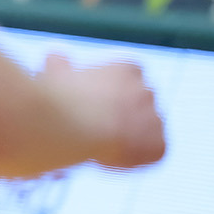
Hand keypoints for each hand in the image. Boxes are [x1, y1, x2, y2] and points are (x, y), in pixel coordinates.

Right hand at [40, 54, 165, 168]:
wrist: (80, 125)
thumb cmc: (62, 97)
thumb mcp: (55, 73)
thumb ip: (59, 65)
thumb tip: (54, 55)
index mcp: (127, 67)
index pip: (125, 76)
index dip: (105, 90)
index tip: (85, 101)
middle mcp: (147, 90)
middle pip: (135, 103)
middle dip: (119, 113)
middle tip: (91, 127)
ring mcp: (156, 119)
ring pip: (144, 129)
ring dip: (126, 136)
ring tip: (97, 145)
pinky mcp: (158, 147)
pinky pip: (148, 154)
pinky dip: (132, 158)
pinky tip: (106, 157)